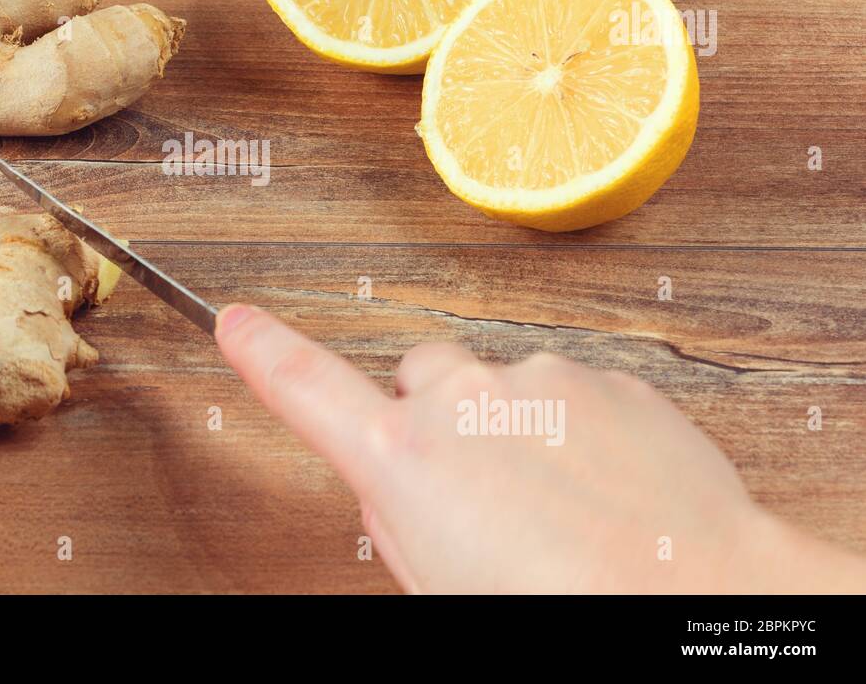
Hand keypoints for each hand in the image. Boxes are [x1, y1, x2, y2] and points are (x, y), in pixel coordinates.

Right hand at [215, 305, 864, 592]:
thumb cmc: (559, 607)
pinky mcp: (606, 377)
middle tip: (479, 496)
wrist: (694, 595)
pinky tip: (605, 493)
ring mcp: (539, 379)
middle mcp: (462, 399)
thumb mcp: (438, 580)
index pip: (306, 387)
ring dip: (515, 431)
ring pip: (503, 387)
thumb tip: (398, 478)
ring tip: (560, 510)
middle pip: (421, 379)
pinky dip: (575, 432)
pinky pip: (569, 394)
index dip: (262, 351)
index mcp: (403, 459)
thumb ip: (400, 513)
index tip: (235, 322)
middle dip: (436, 419)